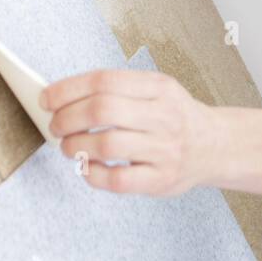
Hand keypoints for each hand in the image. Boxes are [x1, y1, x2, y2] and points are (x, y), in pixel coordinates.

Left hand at [41, 69, 213, 195]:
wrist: (214, 146)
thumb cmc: (174, 117)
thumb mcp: (156, 90)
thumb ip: (117, 91)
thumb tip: (61, 96)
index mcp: (160, 87)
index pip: (105, 81)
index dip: (68, 89)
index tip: (47, 98)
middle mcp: (164, 116)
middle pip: (103, 110)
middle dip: (67, 118)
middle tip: (56, 125)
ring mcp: (164, 150)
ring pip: (106, 145)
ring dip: (75, 146)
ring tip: (69, 146)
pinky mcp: (161, 180)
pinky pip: (117, 180)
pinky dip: (92, 174)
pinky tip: (88, 167)